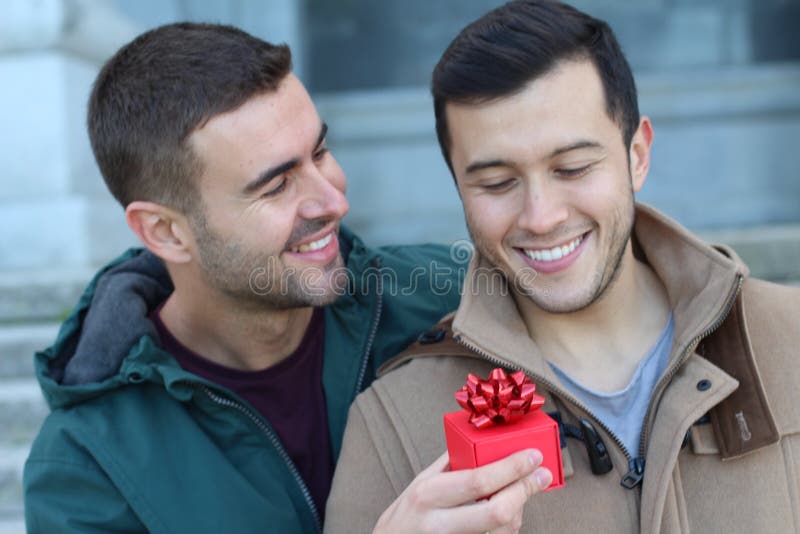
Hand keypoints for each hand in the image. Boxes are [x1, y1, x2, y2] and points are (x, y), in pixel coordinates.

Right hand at [373, 449, 551, 533]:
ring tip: (519, 496)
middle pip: (497, 510)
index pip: (479, 479)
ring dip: (518, 511)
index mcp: (429, 493)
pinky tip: (505, 517)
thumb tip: (482, 438)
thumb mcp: (422, 482)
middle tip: (542, 476)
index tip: (533, 456)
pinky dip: (507, 527)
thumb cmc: (406, 514)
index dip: (512, 468)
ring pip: (501, 530)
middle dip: (525, 490)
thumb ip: (451, 462)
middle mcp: (438, 522)